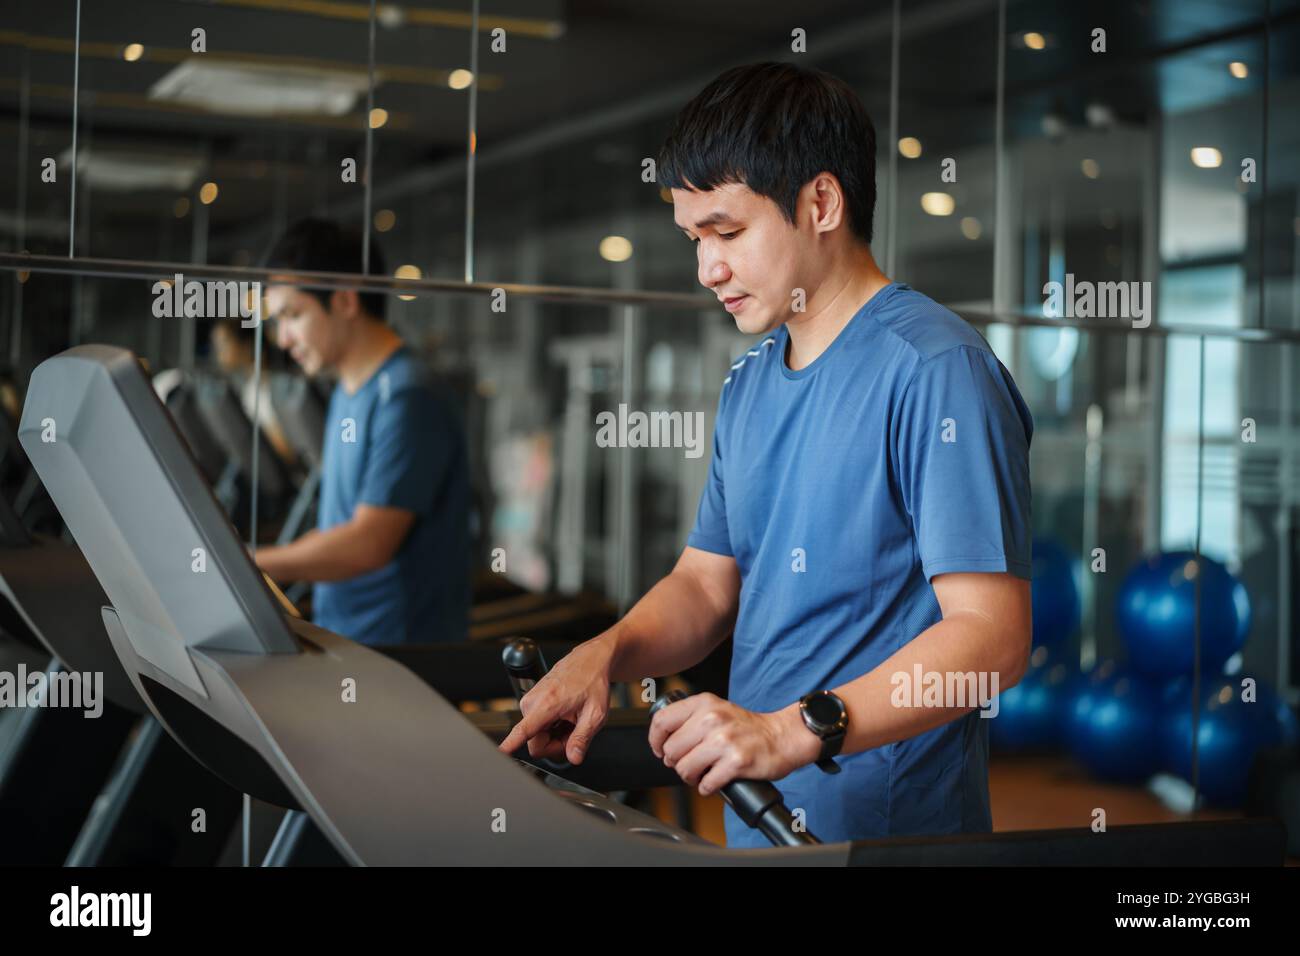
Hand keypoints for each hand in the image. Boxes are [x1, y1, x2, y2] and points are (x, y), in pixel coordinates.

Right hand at [497, 635, 615, 763]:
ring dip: (556, 734)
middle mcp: (533, 702)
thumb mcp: (595, 714)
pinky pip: (537, 726)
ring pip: (537, 736)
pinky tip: (565, 715)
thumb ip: (582, 738)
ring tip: (572, 719)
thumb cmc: (593, 682)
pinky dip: (553, 726)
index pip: (523, 731)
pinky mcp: (531, 702)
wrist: (590, 660)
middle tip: (575, 730)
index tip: (499, 754)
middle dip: (556, 743)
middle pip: (536, 743)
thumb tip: (574, 758)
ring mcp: (530, 701)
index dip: (510, 744)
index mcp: (547, 704)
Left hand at [648, 693, 820, 795]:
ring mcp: (724, 740)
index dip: (655, 740)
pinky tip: (715, 780)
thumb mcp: (716, 709)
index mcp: (703, 703)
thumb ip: (689, 719)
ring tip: (702, 773)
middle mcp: (711, 719)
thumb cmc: (747, 727)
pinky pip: (706, 783)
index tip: (660, 750)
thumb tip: (662, 742)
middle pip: (670, 750)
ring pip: (684, 768)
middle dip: (676, 763)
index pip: (661, 720)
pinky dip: (707, 787)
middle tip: (689, 764)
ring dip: (690, 777)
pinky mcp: (736, 762)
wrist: (782, 736)